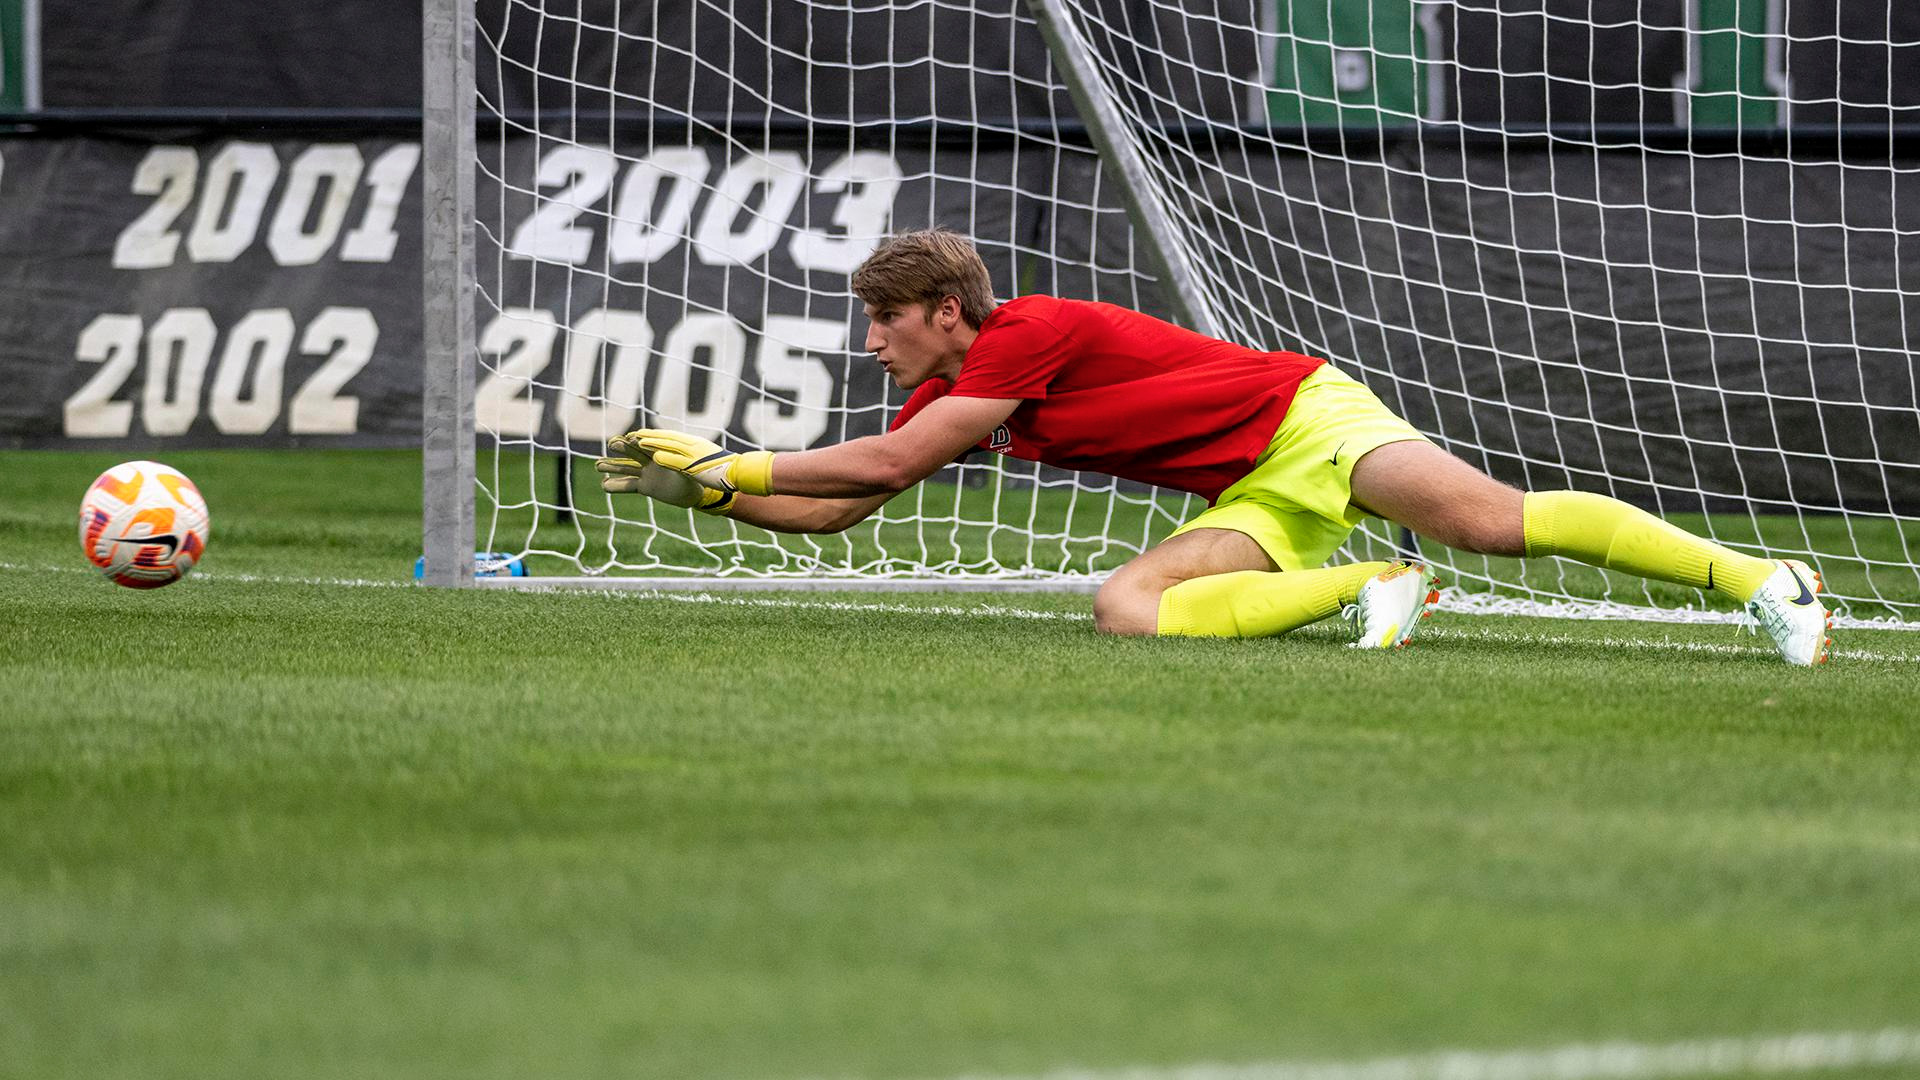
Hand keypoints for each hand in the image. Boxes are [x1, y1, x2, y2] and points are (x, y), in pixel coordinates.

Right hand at [595, 447, 735, 512]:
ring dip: (612, 466)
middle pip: (634, 452)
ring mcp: (646, 472)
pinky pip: (628, 485)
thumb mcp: (687, 470)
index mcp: (662, 452)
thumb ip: (674, 464)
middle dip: (624, 448)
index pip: (649, 444)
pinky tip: (603, 485)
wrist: (695, 492)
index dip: (640, 441)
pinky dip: (616, 486)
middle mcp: (651, 460)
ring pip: (627, 468)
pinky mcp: (644, 486)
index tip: (632, 438)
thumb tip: (661, 459)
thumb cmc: (694, 477)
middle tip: (612, 443)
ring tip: (597, 465)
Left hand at [618, 430, 774, 499]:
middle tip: (631, 435)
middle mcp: (693, 445)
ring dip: (652, 443)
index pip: (671, 437)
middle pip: (666, 438)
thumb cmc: (725, 467)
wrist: (741, 472)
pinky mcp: (697, 466)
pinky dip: (666, 459)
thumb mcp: (706, 458)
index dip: (655, 435)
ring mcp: (695, 455)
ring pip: (669, 446)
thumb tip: (687, 456)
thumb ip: (694, 455)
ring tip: (635, 442)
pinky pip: (678, 462)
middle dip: (648, 436)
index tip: (641, 434)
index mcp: (695, 443)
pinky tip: (654, 458)